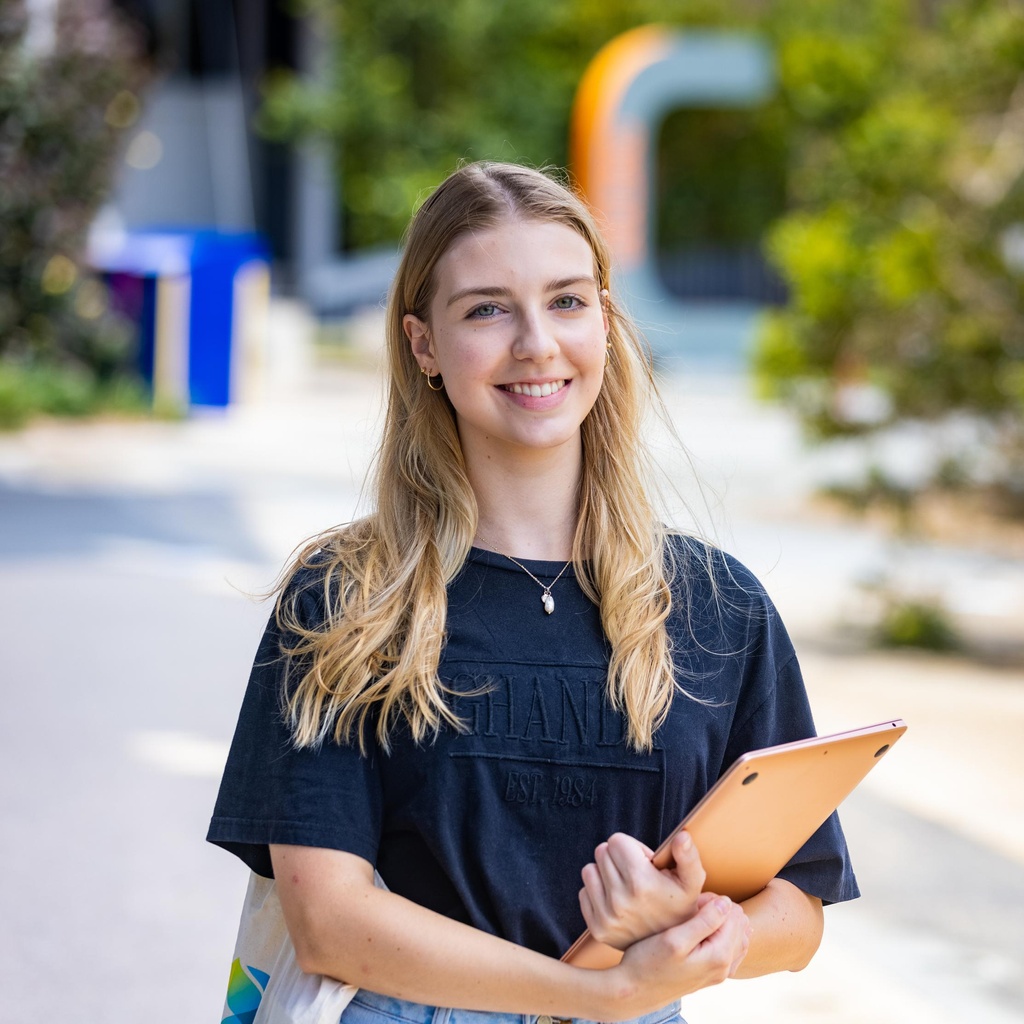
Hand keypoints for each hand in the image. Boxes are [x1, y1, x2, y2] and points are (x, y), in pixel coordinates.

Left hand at [579, 830, 706, 949]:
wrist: (671, 949)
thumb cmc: (680, 907)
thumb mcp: (692, 882)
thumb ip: (688, 856)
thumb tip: (681, 836)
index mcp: (641, 882)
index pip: (616, 841)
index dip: (632, 848)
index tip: (645, 863)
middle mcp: (620, 900)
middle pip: (602, 852)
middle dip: (618, 858)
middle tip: (636, 875)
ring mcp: (606, 916)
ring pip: (589, 870)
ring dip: (605, 874)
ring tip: (625, 886)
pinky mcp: (597, 928)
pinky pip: (584, 892)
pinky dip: (597, 893)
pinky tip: (616, 901)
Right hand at [603, 894, 751, 1017]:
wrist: (634, 990)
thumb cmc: (649, 962)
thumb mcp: (674, 938)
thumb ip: (704, 921)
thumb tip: (726, 903)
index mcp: (719, 956)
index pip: (733, 915)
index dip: (714, 901)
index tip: (693, 901)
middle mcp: (724, 967)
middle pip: (738, 925)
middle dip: (719, 910)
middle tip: (694, 906)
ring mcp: (719, 974)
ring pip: (737, 937)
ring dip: (721, 921)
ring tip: (697, 915)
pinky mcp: (711, 975)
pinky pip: (731, 950)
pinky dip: (724, 934)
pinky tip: (709, 928)